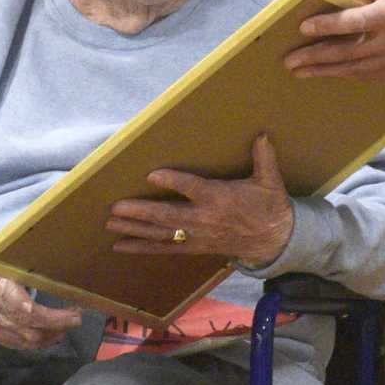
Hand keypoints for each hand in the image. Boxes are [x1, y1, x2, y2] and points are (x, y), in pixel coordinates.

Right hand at [0, 271, 83, 352]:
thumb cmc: (1, 269)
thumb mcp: (13, 260)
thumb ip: (32, 265)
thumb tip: (58, 264)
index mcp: (1, 287)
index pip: (28, 311)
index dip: (52, 318)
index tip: (74, 315)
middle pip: (31, 329)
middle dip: (58, 326)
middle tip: (75, 318)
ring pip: (29, 340)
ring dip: (53, 335)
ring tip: (66, 324)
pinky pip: (23, 345)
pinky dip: (41, 341)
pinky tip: (52, 333)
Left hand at [106, 133, 294, 267]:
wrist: (274, 241)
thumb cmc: (269, 207)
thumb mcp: (270, 181)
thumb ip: (263, 158)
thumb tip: (261, 135)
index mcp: (220, 198)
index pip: (193, 188)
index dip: (174, 182)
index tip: (153, 175)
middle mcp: (204, 219)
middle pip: (168, 216)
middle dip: (140, 212)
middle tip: (116, 207)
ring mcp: (197, 236)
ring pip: (161, 234)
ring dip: (134, 229)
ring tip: (110, 224)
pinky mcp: (194, 247)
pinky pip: (164, 249)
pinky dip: (141, 248)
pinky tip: (120, 246)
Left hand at [283, 0, 384, 79]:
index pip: (351, 23)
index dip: (325, 26)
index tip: (302, 29)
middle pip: (348, 53)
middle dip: (316, 58)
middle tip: (290, 62)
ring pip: (357, 69)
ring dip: (327, 72)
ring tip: (302, 72)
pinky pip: (371, 75)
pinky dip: (349, 75)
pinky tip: (331, 73)